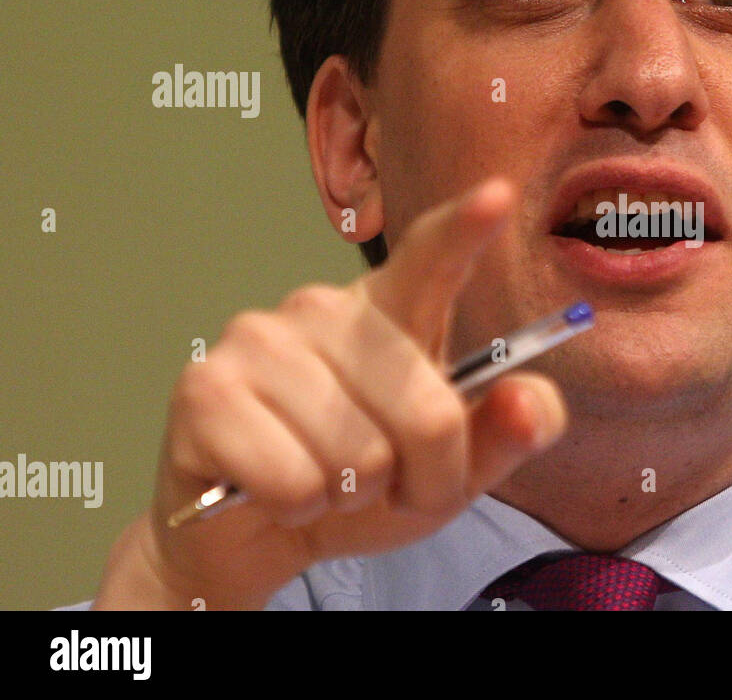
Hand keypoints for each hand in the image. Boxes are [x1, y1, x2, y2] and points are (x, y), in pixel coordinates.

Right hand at [91, 178, 566, 608]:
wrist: (255, 536)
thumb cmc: (362, 486)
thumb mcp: (450, 473)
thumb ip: (504, 436)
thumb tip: (525, 401)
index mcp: (392, 311)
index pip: (433, 260)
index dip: (465, 230)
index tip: (499, 196)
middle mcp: (324, 308)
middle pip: (428, 411)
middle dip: (420, 476)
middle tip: (379, 479)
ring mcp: (259, 339)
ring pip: (358, 453)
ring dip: (350, 496)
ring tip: (321, 480)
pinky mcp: (206, 390)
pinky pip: (293, 480)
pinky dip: (296, 508)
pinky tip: (271, 490)